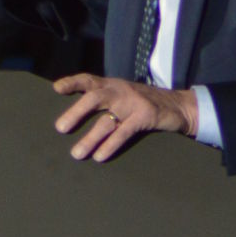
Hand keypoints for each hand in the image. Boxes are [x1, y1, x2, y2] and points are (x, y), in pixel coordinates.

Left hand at [53, 74, 197, 162]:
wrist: (179, 105)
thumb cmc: (144, 103)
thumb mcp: (124, 95)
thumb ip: (105, 100)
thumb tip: (75, 115)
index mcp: (112, 85)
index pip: (89, 80)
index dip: (72, 82)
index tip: (56, 89)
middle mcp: (120, 91)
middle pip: (94, 98)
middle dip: (76, 112)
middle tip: (60, 128)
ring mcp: (133, 103)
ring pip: (106, 121)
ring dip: (90, 138)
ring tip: (76, 153)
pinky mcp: (146, 116)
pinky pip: (124, 132)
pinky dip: (110, 145)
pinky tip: (99, 156)